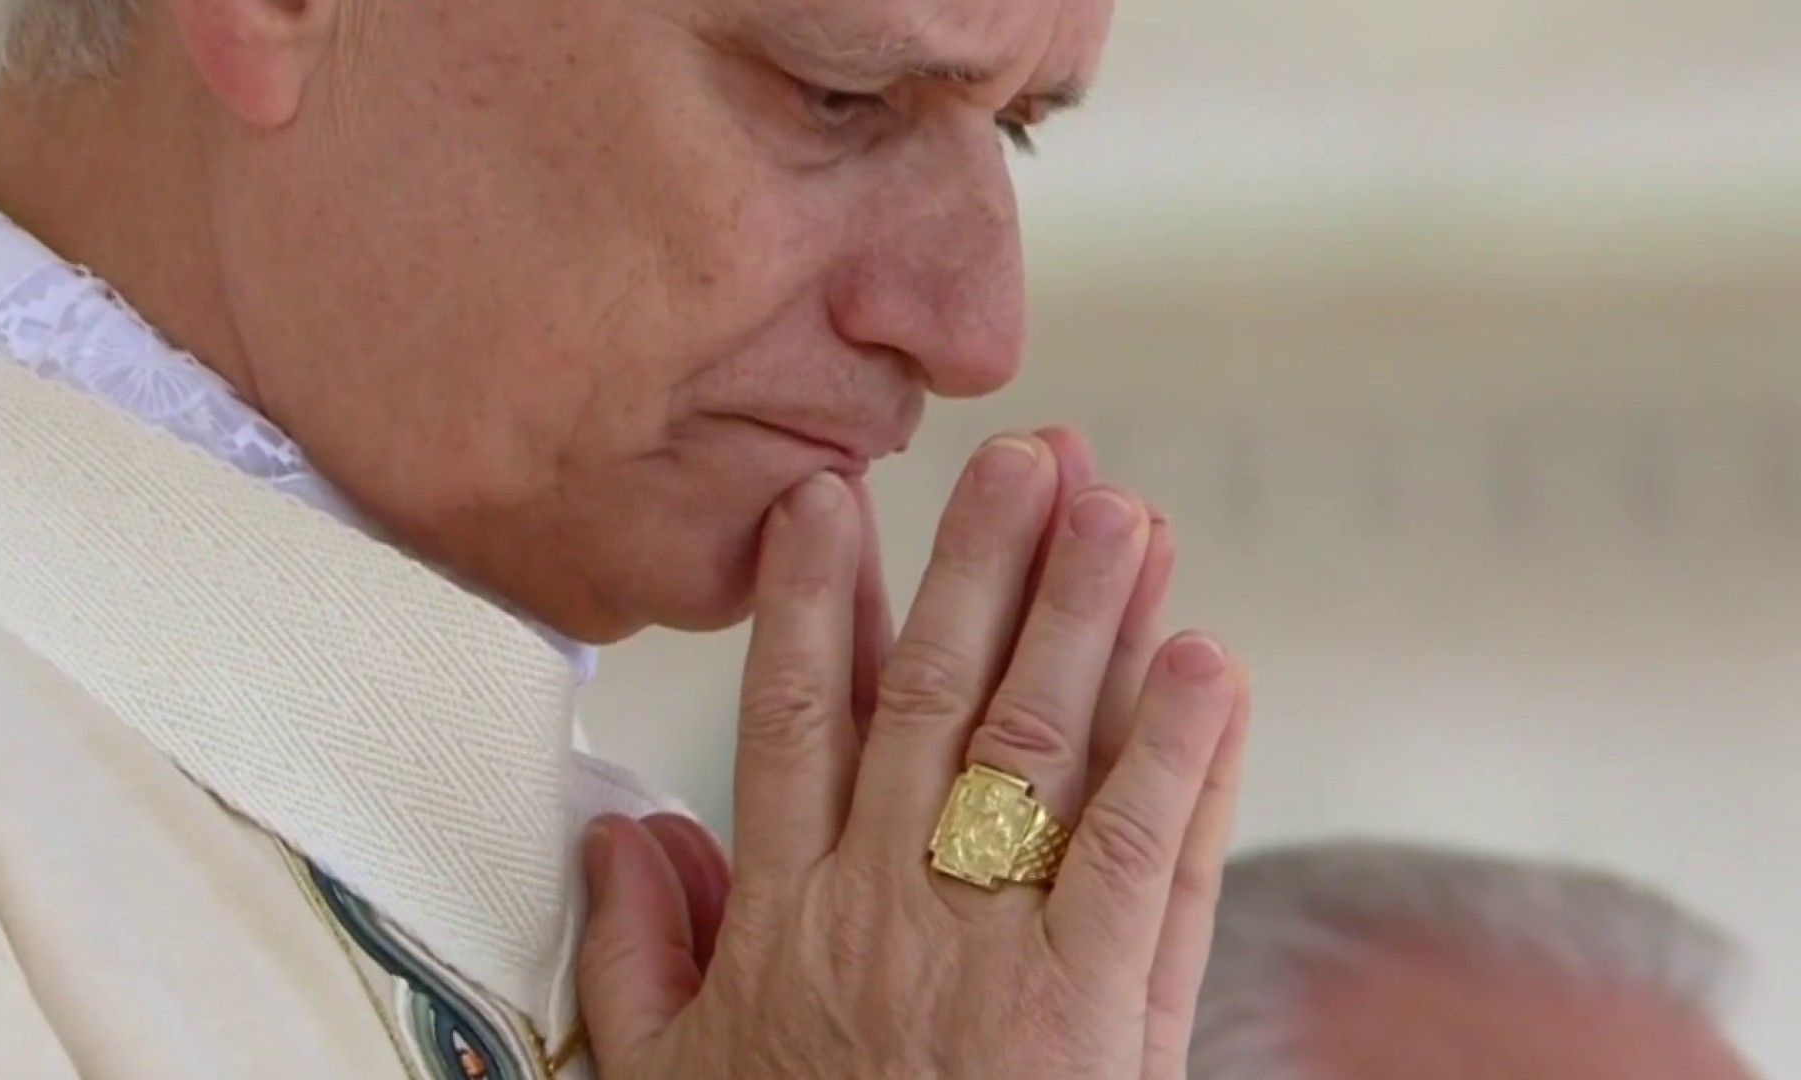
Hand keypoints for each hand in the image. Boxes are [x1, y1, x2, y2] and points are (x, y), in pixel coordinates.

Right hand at [580, 434, 1250, 1077]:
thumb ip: (640, 955)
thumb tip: (628, 829)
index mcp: (784, 918)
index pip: (796, 720)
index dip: (816, 602)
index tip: (832, 500)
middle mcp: (887, 908)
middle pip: (936, 701)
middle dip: (982, 566)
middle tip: (1028, 456)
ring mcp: (996, 955)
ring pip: (1041, 748)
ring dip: (1088, 619)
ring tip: (1125, 509)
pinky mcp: (1098, 1013)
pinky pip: (1142, 859)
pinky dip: (1180, 754)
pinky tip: (1207, 661)